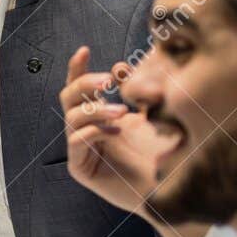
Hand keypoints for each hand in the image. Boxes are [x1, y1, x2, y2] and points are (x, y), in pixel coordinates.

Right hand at [61, 46, 210, 236]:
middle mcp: (84, 131)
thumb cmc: (161, 151)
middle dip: (84, 84)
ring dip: (94, 109)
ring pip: (71, 118)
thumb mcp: (148, 113)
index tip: (84, 50)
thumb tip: (119, 66)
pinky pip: (77, 141)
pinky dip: (95, 131)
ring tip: (121, 111)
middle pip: (68, 99)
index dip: (77, 69)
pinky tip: (116, 130)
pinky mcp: (80, 169)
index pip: (80, 89)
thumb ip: (133, 90)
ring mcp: (80, 151)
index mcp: (97, 117)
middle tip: (107, 80)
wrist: (168, 186)